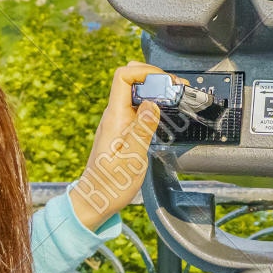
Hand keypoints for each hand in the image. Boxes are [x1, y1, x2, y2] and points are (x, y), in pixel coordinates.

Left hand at [69, 62, 168, 231]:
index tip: (166, 81)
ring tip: (177, 95)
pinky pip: (139, 106)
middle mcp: (115, 115)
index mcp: (114, 118)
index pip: (123, 77)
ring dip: (157, 88)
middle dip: (154, 76)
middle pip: (130, 78)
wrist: (96, 200)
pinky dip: (155, 102)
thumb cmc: (110, 185)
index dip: (145, 72)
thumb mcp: (131, 160)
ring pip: (136, 91)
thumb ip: (142, 130)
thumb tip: (153, 104)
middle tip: (176, 87)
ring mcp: (119, 121)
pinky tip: (167, 110)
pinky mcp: (124, 128)